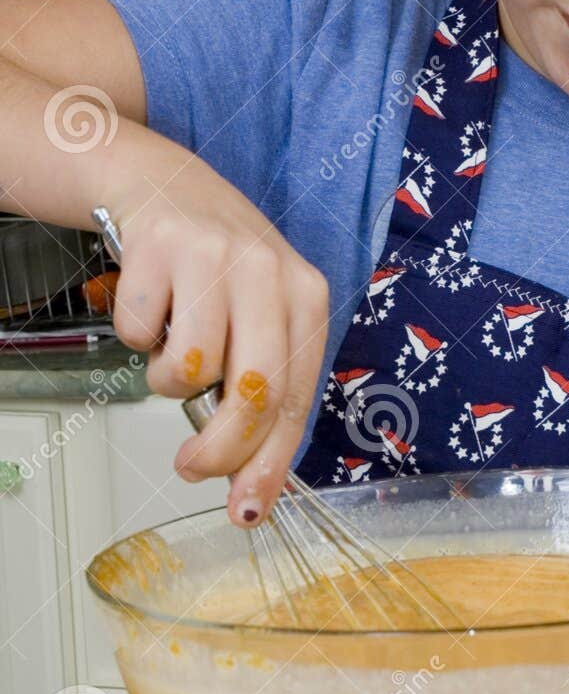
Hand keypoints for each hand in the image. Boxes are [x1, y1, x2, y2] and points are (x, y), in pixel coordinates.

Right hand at [104, 161, 329, 527]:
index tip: (249, 509)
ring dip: (168, 381)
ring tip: (173, 350)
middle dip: (221, 449)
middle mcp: (269, 271)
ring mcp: (215, 255)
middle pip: (254, 391)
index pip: (298, 397)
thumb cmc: (219, 268)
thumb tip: (251, 488)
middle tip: (192, 467)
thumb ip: (263, 393)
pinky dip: (136, 337)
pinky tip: (152, 307)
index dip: (271, 464)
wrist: (166, 184)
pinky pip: (139, 334)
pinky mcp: (161, 245)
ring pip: (191, 367)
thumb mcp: (261, 317)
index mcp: (308, 295)